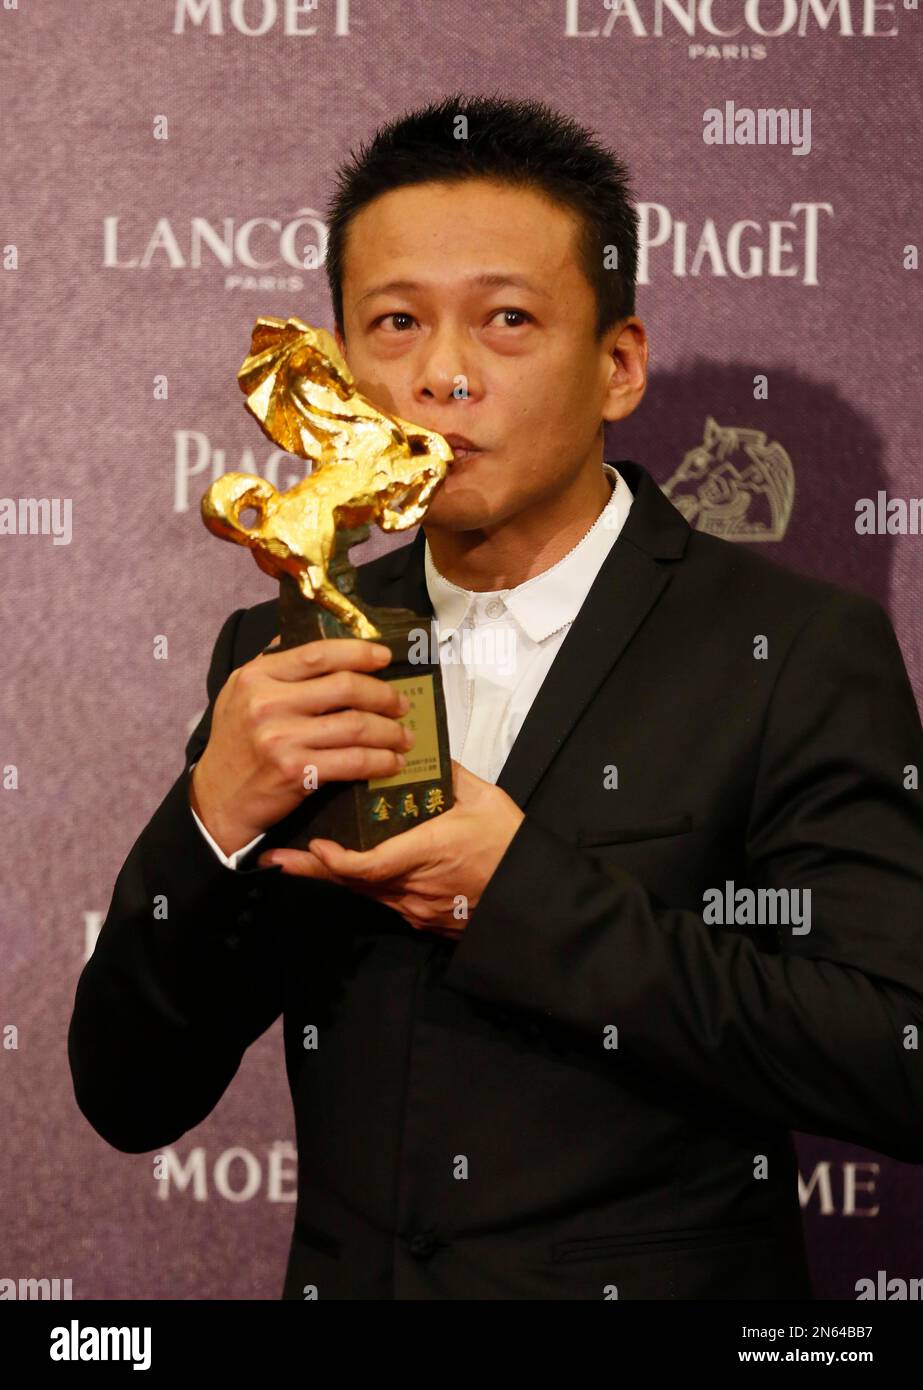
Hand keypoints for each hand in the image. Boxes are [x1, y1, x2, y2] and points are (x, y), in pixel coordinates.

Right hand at [190, 635, 413, 856]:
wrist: (217, 799)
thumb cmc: (236, 744)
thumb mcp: (239, 693)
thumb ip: (274, 665)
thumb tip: (313, 636)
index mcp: (257, 676)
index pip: (318, 653)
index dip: (358, 652)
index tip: (385, 657)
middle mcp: (267, 704)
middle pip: (345, 687)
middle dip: (383, 694)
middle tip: (401, 703)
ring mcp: (281, 739)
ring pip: (355, 726)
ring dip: (390, 731)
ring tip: (404, 735)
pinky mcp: (295, 772)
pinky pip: (352, 761)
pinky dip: (380, 761)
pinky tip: (392, 762)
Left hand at [257, 759, 525, 938]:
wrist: (533, 896)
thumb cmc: (511, 847)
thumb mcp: (485, 800)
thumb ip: (450, 775)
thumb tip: (425, 752)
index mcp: (429, 853)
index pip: (368, 864)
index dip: (335, 859)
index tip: (314, 843)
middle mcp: (415, 887)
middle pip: (353, 882)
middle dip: (313, 868)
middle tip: (276, 859)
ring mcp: (416, 906)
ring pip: (364, 891)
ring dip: (332, 875)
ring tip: (300, 860)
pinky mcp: (421, 916)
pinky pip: (382, 899)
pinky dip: (360, 883)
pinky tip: (344, 870)